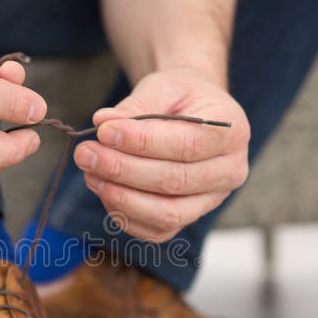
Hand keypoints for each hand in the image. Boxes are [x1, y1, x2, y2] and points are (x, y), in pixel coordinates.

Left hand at [74, 68, 249, 241]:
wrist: (192, 112)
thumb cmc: (179, 97)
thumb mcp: (162, 87)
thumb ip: (135, 105)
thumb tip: (102, 122)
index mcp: (232, 133)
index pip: (188, 144)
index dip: (142, 142)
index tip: (103, 131)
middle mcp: (230, 172)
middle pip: (175, 181)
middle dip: (123, 170)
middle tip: (86, 153)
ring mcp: (211, 200)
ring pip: (167, 214)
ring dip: (121, 197)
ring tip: (90, 173)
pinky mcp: (189, 218)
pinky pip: (156, 230)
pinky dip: (125, 215)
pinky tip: (103, 189)